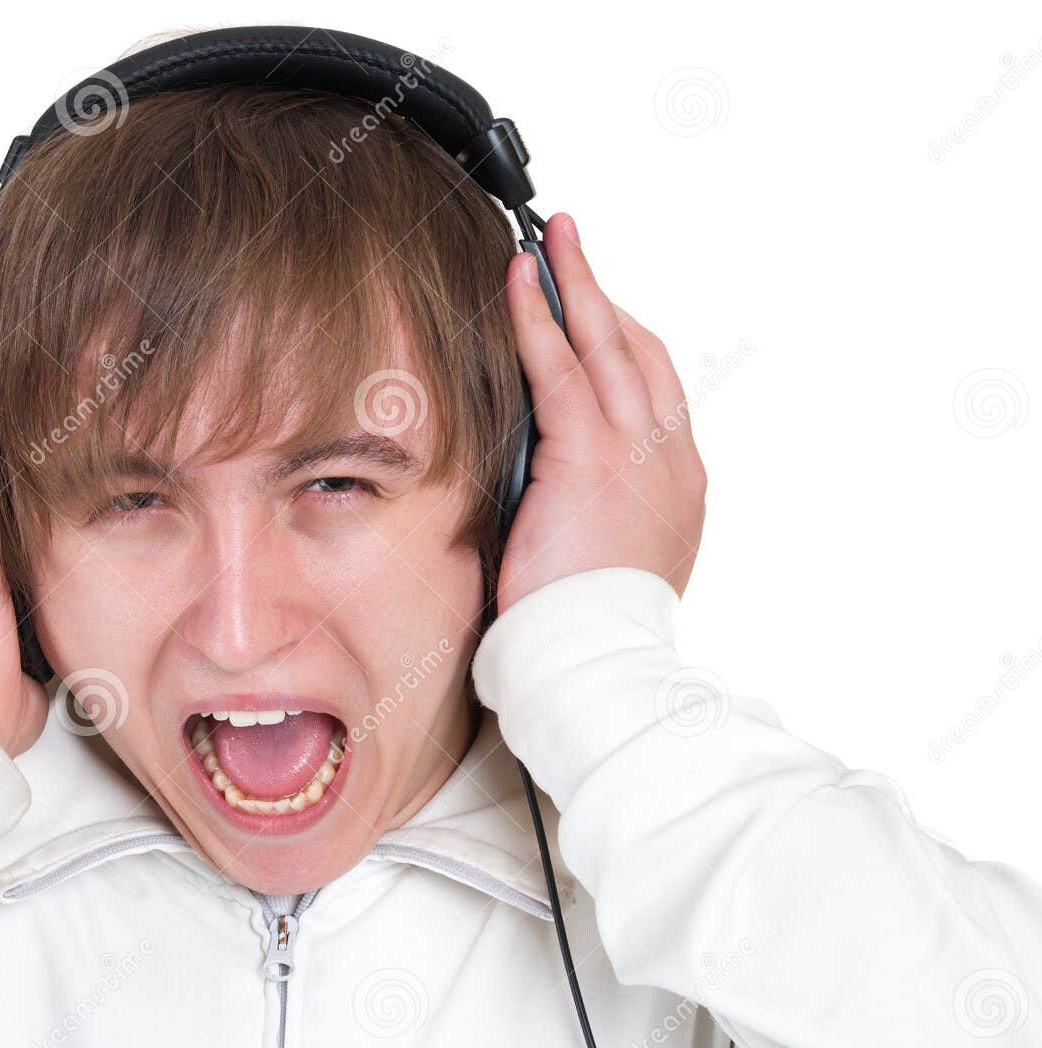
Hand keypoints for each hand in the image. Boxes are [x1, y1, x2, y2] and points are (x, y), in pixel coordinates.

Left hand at [498, 212, 706, 611]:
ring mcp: (635, 452)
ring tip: (549, 237)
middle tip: (572, 240)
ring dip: (576, 282)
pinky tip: (520, 283)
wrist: (598, 659)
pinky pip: (561, 369)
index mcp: (677, 483)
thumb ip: (600, 509)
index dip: (623, 339)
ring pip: (606, 344)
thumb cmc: (592, 626)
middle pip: (638, 349)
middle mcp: (668, 456)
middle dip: (602, 290)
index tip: (597, 308)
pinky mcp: (590, 457)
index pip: (653, 389)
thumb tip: (562, 490)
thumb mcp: (611, 558)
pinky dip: (539, 318)